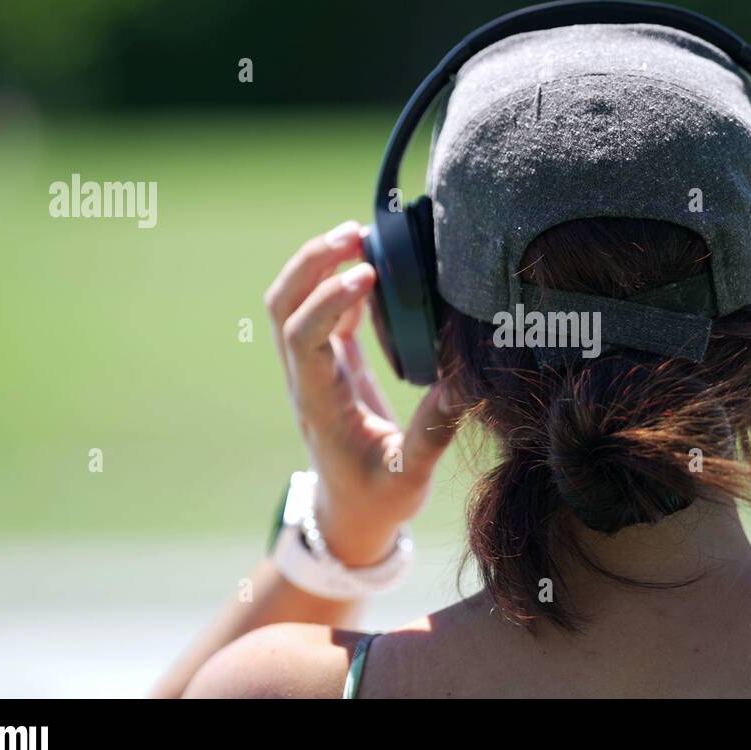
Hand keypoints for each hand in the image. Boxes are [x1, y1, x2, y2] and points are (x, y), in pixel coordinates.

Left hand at [264, 221, 459, 565]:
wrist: (351, 516)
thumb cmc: (380, 499)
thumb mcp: (409, 475)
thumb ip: (434, 432)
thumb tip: (467, 383)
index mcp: (318, 403)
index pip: (303, 337)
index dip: (329, 299)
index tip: (368, 274)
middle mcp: (305, 379)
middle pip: (283, 305)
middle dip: (311, 262)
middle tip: (356, 233)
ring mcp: (312, 368)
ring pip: (292, 302)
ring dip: (317, 264)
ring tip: (361, 236)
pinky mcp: (329, 364)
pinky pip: (321, 312)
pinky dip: (339, 282)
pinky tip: (372, 267)